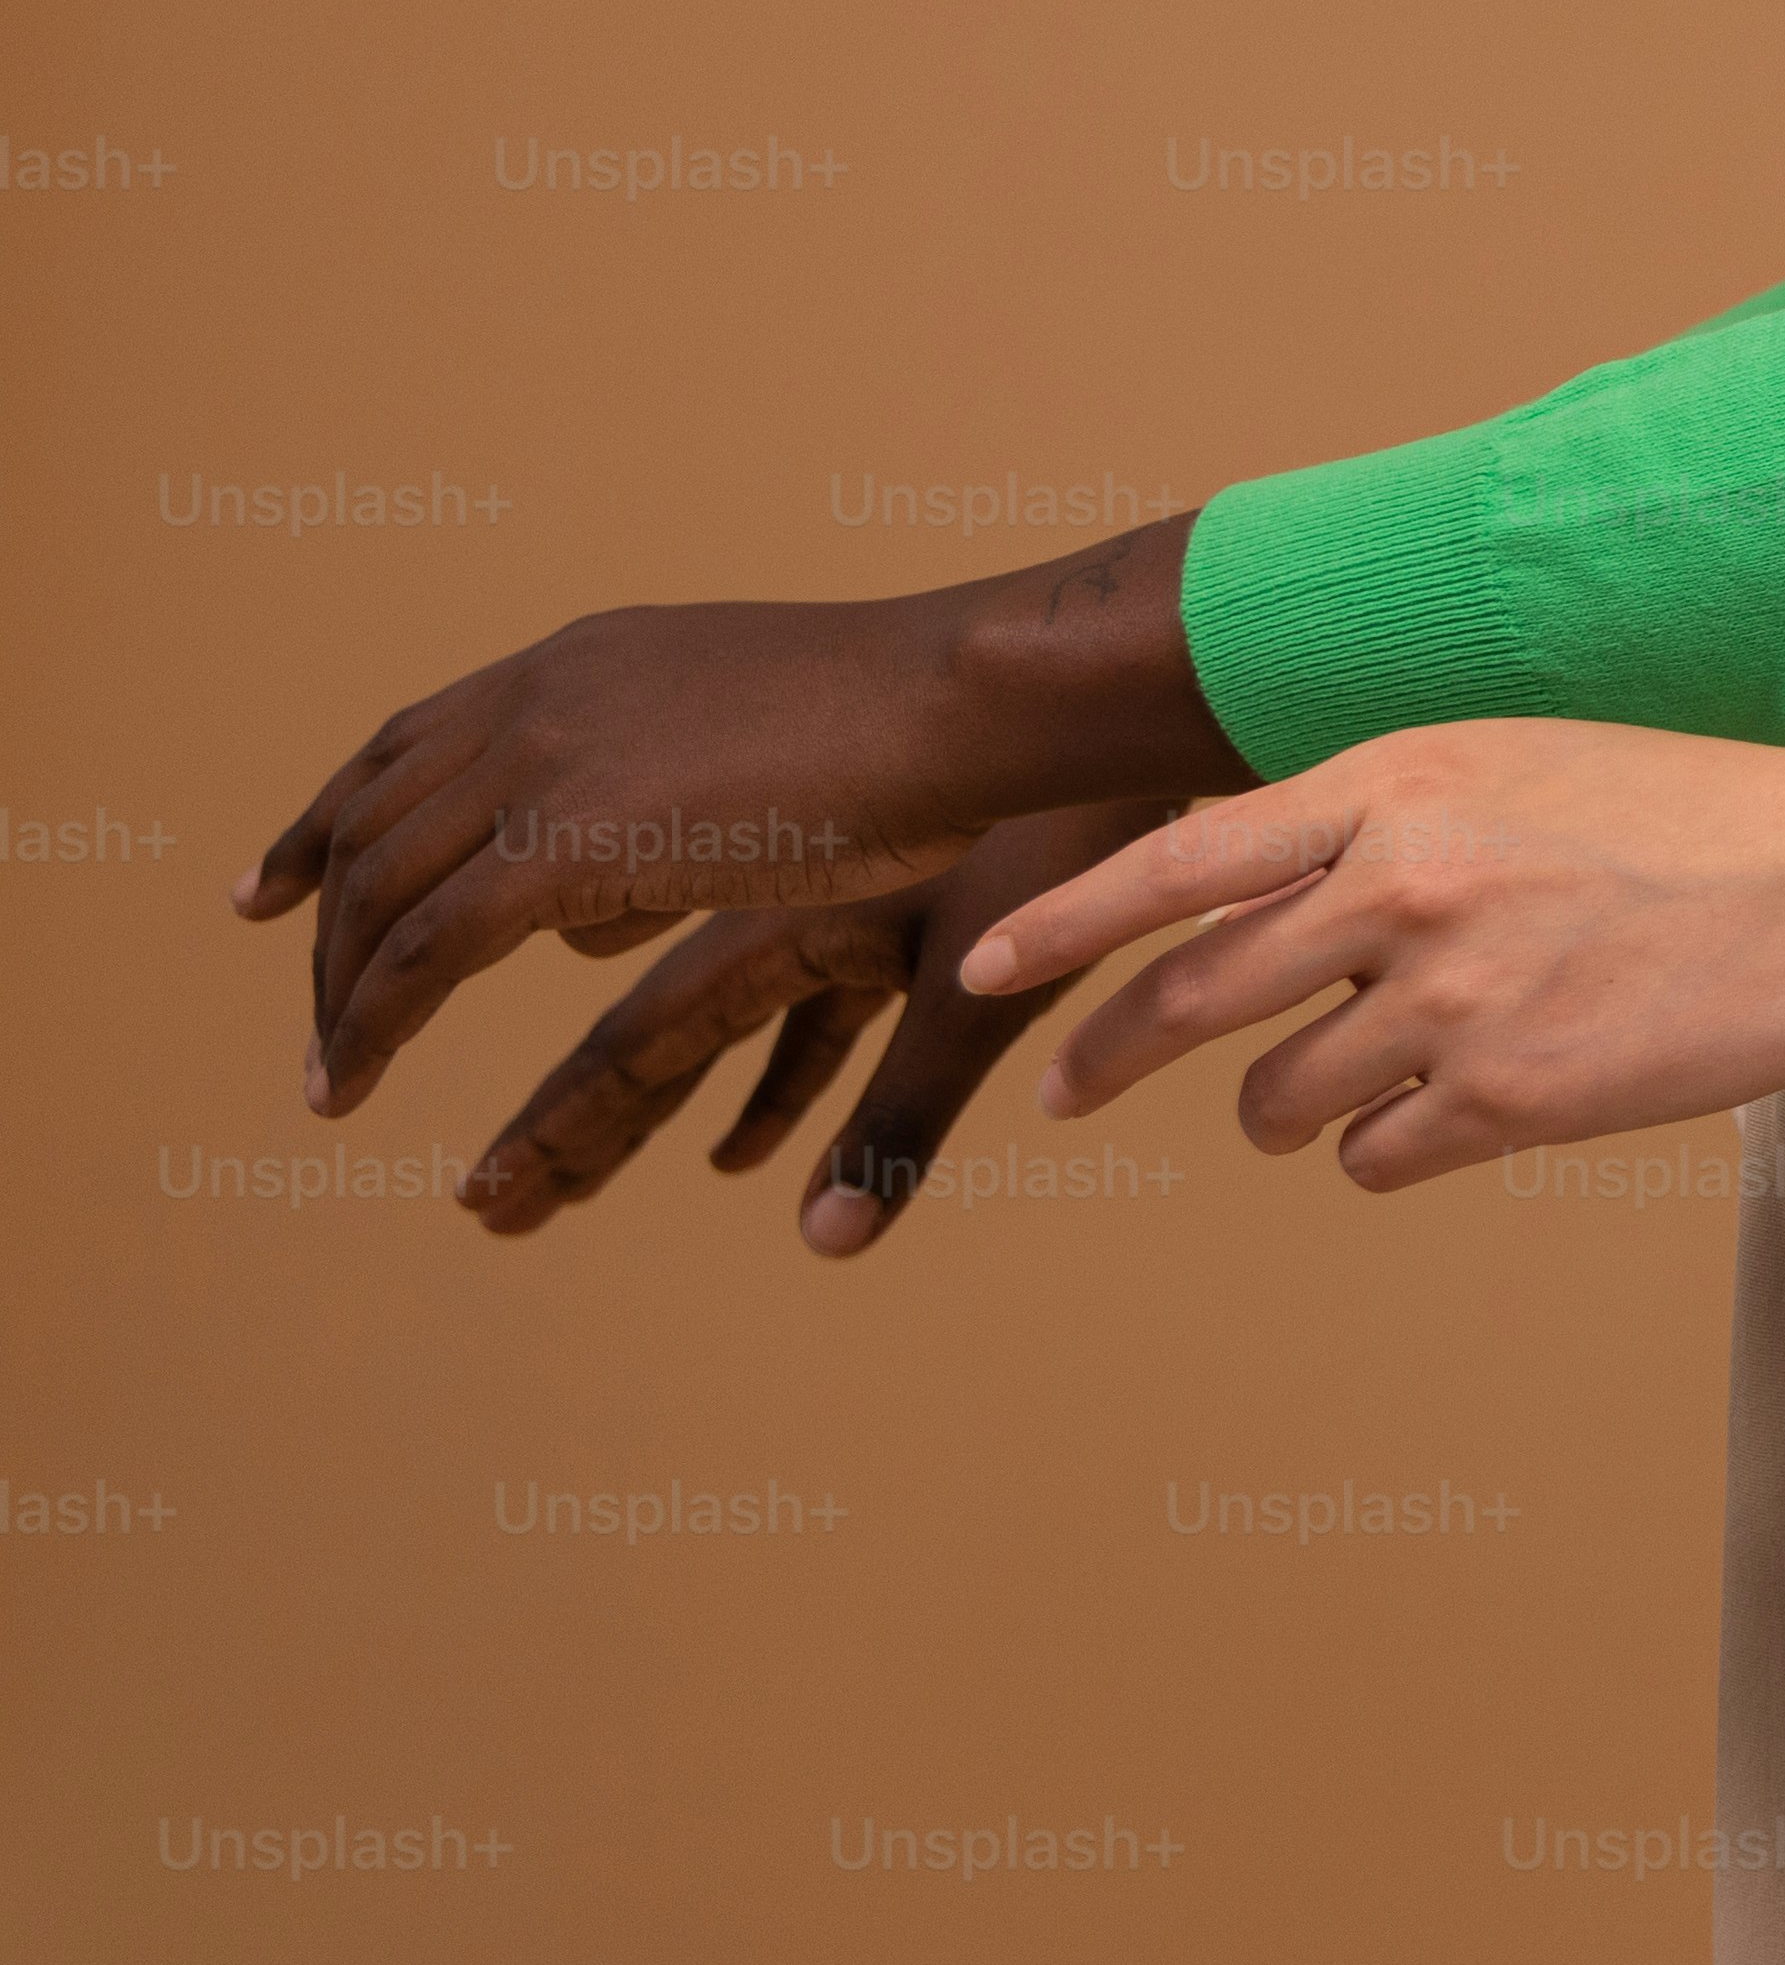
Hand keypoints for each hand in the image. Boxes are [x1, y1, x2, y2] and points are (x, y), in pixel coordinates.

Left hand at [241, 517, 1235, 1116]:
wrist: (962, 702)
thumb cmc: (912, 727)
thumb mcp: (753, 757)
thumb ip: (655, 823)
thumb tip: (581, 916)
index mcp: (589, 661)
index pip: (413, 736)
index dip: (333, 809)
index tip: (275, 879)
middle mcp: (542, 698)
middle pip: (375, 813)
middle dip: (311, 902)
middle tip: (281, 976)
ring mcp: (546, 764)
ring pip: (383, 891)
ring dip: (338, 990)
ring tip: (325, 1074)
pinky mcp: (566, 844)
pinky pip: (424, 950)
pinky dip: (367, 1022)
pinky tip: (353, 1084)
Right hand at [454, 804, 1178, 1254]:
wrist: (1120, 718)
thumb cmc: (1063, 842)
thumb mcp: (976, 993)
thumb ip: (899, 1121)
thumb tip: (828, 1246)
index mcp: (769, 926)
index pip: (630, 1048)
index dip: (556, 1129)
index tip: (483, 1202)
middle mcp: (776, 908)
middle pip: (643, 1035)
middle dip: (570, 1126)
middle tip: (496, 1212)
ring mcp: (834, 906)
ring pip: (709, 1022)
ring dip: (648, 1106)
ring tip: (583, 1185)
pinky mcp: (904, 916)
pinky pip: (802, 1012)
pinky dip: (763, 1083)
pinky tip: (736, 1155)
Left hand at [971, 720, 1784, 1191]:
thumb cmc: (1684, 820)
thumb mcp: (1514, 768)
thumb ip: (1381, 820)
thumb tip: (1251, 896)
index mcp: (1398, 785)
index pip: (1178, 862)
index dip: (1066, 924)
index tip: (982, 966)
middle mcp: (1404, 886)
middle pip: (1191, 995)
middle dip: (1106, 1054)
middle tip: (1065, 1091)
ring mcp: (1452, 998)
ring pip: (1277, 1099)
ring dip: (1284, 1111)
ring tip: (1349, 1093)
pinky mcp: (1507, 1099)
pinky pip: (1375, 1160)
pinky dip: (1392, 1150)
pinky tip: (1465, 1112)